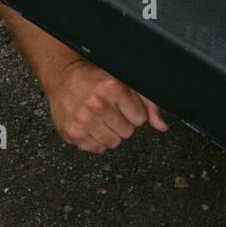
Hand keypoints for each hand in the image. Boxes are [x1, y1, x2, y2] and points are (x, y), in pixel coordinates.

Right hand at [43, 58, 167, 152]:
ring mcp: (83, 120)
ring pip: (113, 143)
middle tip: (109, 110)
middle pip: (127, 132)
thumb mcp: (125, 83)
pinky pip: (96, 149)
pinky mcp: (72, 132)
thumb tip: (162, 126)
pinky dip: (94, 140)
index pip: (140, 118)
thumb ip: (148, 104)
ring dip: (108, 133)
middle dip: (121, 123)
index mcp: (113, 88)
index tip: (121, 104)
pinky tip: (89, 125)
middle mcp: (96, 104)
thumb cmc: (95, 80)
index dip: (133, 112)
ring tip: (99, 118)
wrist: (63, 78)